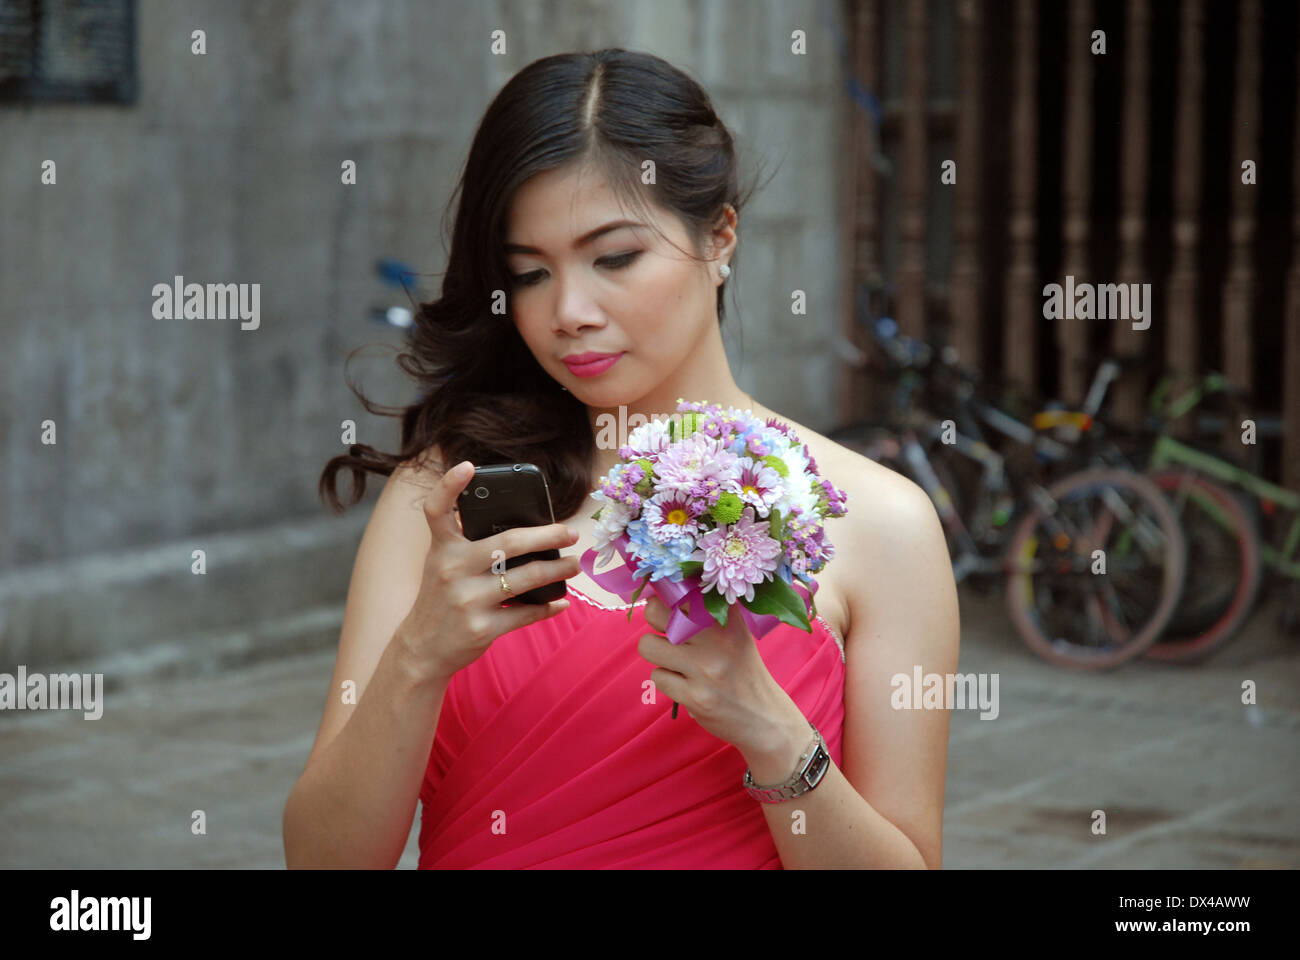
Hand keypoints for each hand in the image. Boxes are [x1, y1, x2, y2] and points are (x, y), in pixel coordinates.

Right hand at [395, 460, 582, 682]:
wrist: (421, 649)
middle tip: (571, 532)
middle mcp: (451, 570)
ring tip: (575, 564)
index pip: (437, 510)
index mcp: (442, 549)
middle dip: (547, 536)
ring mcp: (467, 600)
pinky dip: (547, 606)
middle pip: (507, 543)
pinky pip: (525, 613)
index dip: (449, 486)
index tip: (468, 466)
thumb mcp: (442, 564)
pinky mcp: (482, 628)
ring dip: (557, 570)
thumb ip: (469, 544)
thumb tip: (523, 526)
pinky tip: (560, 601)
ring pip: (525, 578)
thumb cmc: (441, 598)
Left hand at [637, 593, 806, 759]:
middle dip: (655, 623)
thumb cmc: (743, 670)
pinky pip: (657, 677)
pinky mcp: (695, 696)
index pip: (680, 590)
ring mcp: (705, 668)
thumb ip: (707, 612)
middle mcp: (716, 638)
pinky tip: (686, 685)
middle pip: (655, 612)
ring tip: (676, 662)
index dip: (666, 598)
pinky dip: (667, 681)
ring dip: (657, 655)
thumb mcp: (735, 633)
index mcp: (727, 617)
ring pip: (648, 645)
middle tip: (670, 635)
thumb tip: (666, 592)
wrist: (765, 717)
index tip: (672, 608)